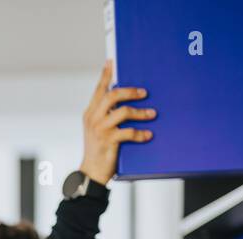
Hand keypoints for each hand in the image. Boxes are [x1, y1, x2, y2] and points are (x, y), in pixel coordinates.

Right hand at [79, 60, 153, 185]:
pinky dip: (140, 133)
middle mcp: (93, 118)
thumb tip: (125, 101)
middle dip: (130, 91)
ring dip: (140, 112)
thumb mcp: (98, 129)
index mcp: (90, 112)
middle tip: (144, 92)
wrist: (91, 172)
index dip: (105, 75)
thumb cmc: (99, 149)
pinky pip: (128, 132)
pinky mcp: (108, 142)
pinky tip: (148, 135)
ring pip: (122, 112)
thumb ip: (106, 114)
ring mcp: (99, 130)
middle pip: (112, 96)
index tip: (112, 61)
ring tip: (152, 113)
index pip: (99, 89)